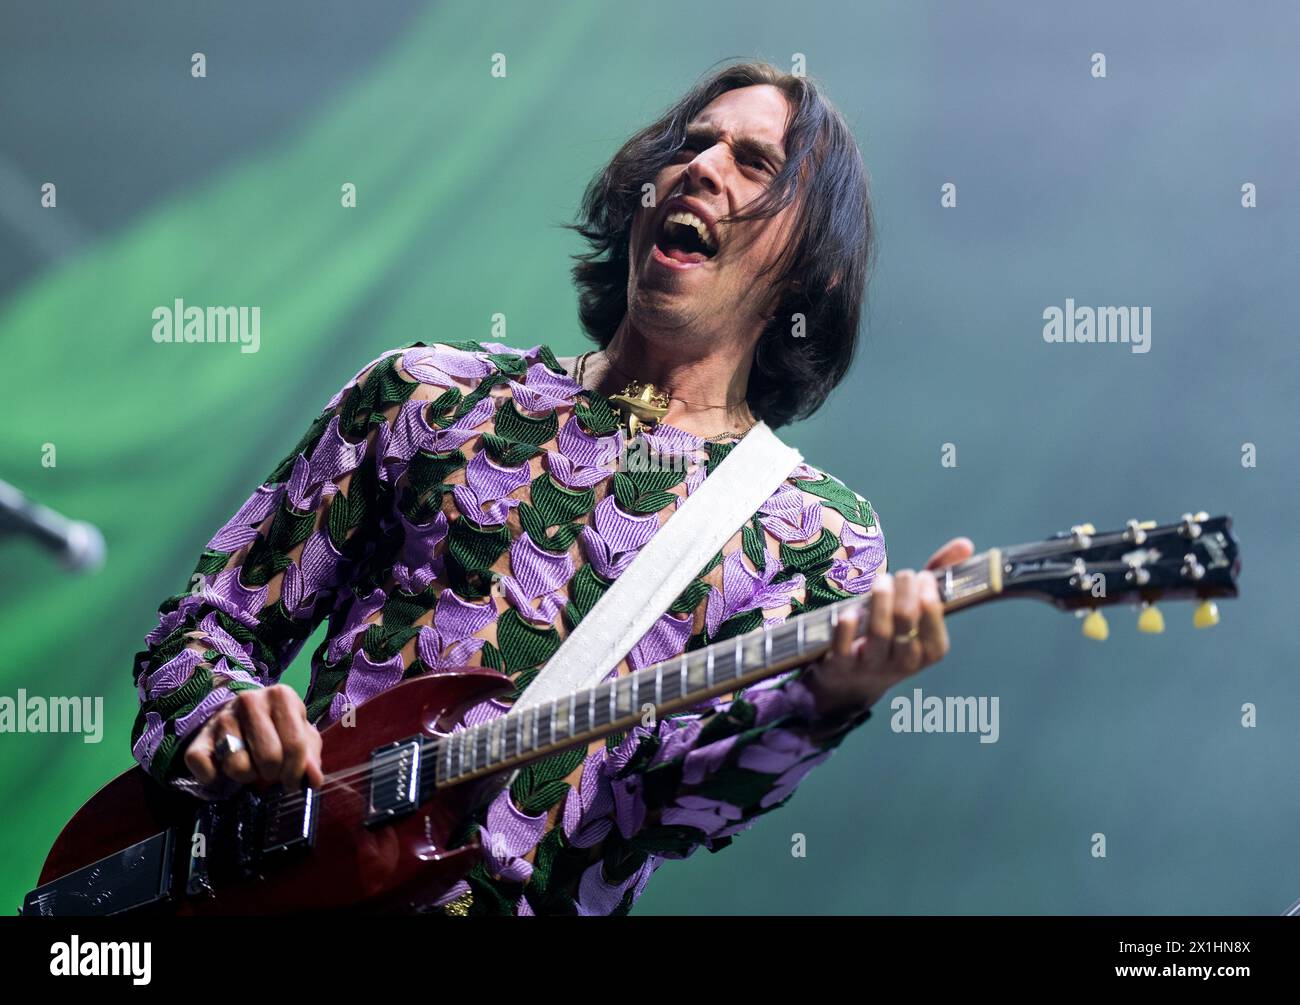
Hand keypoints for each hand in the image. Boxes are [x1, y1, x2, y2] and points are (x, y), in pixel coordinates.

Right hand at [184, 685, 324, 789]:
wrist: (237, 717)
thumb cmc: (277, 728)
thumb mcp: (301, 735)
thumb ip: (311, 758)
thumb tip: (314, 781)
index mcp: (281, 695)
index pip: (295, 745)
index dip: (295, 772)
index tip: (291, 781)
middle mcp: (249, 700)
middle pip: (269, 758)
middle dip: (272, 775)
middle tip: (271, 773)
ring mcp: (221, 717)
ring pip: (238, 768)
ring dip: (247, 777)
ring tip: (251, 767)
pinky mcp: (198, 739)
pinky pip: (207, 772)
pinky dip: (217, 781)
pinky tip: (225, 770)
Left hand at [804, 537, 974, 725]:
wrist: (850, 680)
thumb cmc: (891, 635)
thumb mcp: (915, 613)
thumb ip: (937, 579)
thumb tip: (965, 544)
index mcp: (925, 654)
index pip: (936, 640)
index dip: (931, 605)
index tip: (924, 577)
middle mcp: (900, 665)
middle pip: (906, 626)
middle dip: (905, 594)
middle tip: (903, 575)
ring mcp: (869, 666)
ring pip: (878, 634)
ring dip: (880, 601)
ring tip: (881, 580)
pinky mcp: (839, 666)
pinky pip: (843, 648)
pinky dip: (846, 628)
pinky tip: (848, 610)